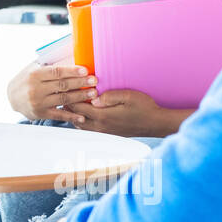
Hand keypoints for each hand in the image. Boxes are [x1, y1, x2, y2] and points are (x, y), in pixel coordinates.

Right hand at [7, 64, 96, 123]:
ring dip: (80, 96)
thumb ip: (49, 64)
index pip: (56, 72)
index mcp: (34, 74)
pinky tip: (82, 116)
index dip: (72, 71)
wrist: (11, 97)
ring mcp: (38, 102)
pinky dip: (71, 116)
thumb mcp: (33, 68)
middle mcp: (35, 89)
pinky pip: (59, 115)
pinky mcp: (41, 114)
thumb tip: (70, 53)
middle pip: (62, 85)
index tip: (85, 70)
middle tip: (94, 81)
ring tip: (93, 93)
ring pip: (63, 99)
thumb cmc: (26, 79)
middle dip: (80, 83)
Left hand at [70, 89, 186, 137]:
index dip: (69, 98)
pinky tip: (85, 111)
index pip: (77, 108)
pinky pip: (88, 128)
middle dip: (68, 105)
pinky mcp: (108, 133)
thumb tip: (93, 98)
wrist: (155, 123)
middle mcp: (100, 126)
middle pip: (75, 117)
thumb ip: (109, 97)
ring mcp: (104, 131)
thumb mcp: (128, 96)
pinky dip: (82, 120)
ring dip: (74, 114)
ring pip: (80, 124)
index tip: (67, 88)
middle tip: (66, 93)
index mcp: (103, 116)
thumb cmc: (144, 107)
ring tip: (73, 101)